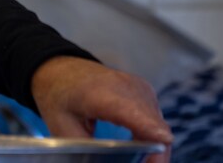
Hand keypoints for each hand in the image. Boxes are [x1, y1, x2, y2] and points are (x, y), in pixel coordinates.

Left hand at [31, 56, 172, 162]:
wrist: (61, 70)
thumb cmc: (59, 97)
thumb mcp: (62, 127)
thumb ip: (84, 150)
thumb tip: (97, 162)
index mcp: (98, 94)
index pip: (129, 111)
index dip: (148, 128)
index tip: (163, 141)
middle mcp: (124, 87)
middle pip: (152, 126)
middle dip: (154, 153)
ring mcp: (140, 88)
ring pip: (159, 127)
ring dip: (154, 148)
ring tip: (141, 161)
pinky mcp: (146, 92)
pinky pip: (157, 121)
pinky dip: (152, 137)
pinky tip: (141, 150)